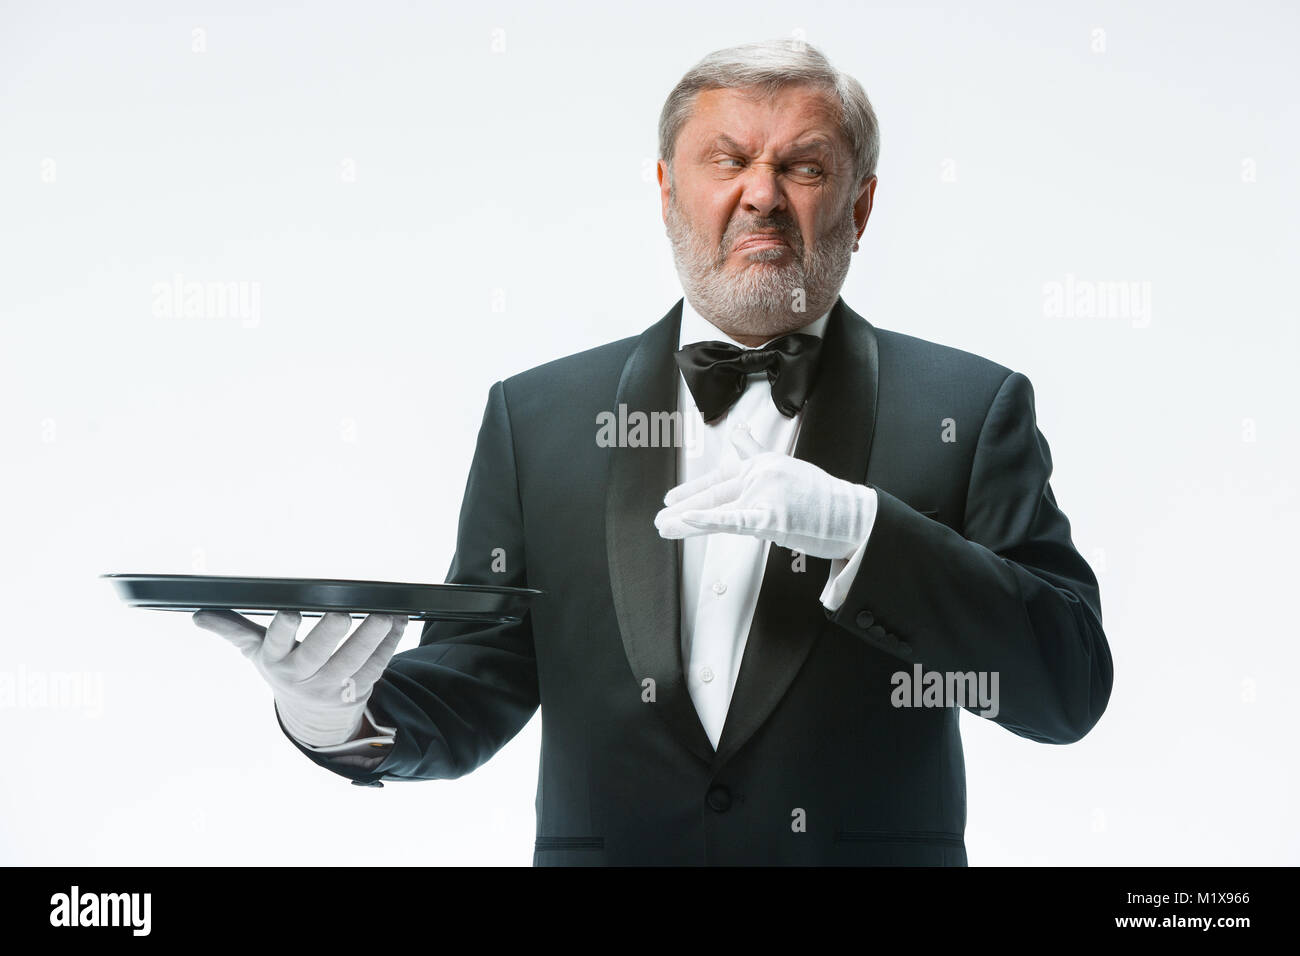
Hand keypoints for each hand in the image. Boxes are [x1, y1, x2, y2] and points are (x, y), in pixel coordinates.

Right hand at [193, 609, 404, 747]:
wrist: (311, 713)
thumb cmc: (284, 668)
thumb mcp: (257, 651)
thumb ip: (233, 630)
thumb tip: (199, 615)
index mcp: (276, 662)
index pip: (276, 645)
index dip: (283, 630)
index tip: (290, 612)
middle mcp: (304, 676)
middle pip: (318, 656)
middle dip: (330, 634)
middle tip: (342, 612)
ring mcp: (333, 685)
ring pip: (354, 662)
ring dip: (370, 638)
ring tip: (383, 615)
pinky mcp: (360, 688)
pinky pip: (378, 665)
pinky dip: (390, 643)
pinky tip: (399, 621)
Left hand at [654, 428, 875, 559]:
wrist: (852, 514)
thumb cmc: (823, 498)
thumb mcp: (787, 466)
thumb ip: (756, 450)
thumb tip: (737, 432)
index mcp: (763, 465)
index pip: (721, 477)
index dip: (694, 490)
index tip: (672, 498)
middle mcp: (761, 475)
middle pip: (714, 493)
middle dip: (685, 505)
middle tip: (661, 515)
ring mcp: (765, 494)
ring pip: (719, 508)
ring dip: (687, 520)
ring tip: (664, 526)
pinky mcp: (772, 515)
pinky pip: (735, 520)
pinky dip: (710, 520)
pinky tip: (689, 520)